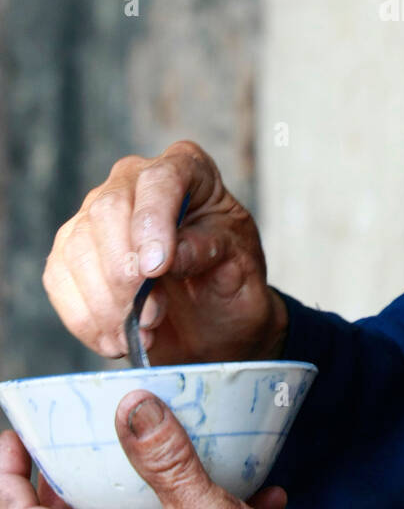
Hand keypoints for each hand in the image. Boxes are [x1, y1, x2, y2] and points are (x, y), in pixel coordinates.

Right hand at [43, 140, 287, 364]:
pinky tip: (114, 340)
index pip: (159, 181)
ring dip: (105, 303)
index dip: (152, 223)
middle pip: (107, 211)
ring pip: (77, 247)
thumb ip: (209, 251)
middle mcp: (135, 180)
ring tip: (139, 336)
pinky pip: (60, 279)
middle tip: (151, 317)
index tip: (156, 269)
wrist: (213, 317)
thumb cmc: (231, 279)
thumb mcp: (239, 264)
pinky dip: (84, 318)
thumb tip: (170, 256)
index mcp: (187, 168)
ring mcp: (96, 212)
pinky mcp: (71, 251)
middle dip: (124, 272)